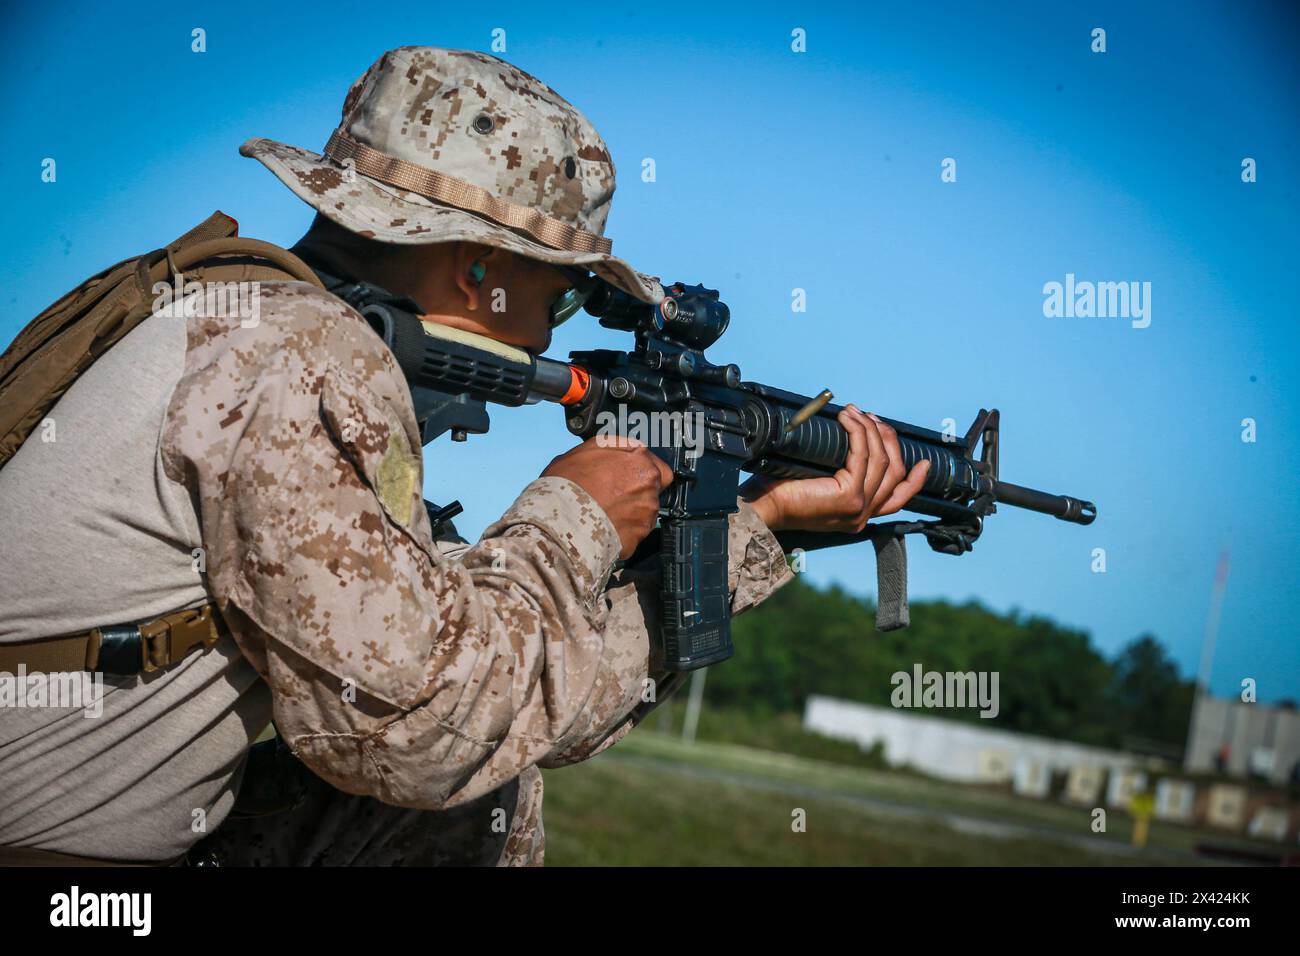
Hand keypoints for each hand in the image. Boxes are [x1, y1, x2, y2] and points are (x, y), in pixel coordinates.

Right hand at [541, 436, 673, 558]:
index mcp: (638, 459)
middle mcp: (649, 483)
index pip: (654, 463)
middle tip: (613, 495)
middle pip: (653, 487)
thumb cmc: (565, 486)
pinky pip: (634, 532)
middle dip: (637, 491)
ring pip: (645, 511)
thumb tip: (618, 451)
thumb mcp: (583, 451)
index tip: (626, 476)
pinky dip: (623, 531)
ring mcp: (646, 511)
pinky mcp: (640, 536)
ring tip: (604, 513)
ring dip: (631, 512)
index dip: (637, 470)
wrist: (559, 521)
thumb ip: (610, 450)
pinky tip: (604, 526)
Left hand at [739, 404, 929, 531]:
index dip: (915, 480)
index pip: (898, 499)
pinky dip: (858, 432)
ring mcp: (858, 507)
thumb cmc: (781, 493)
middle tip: (874, 419)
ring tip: (856, 413)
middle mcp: (862, 515)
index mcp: (858, 516)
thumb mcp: (820, 486)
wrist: (763, 509)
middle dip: (889, 440)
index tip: (923, 463)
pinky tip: (847, 419)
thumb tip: (853, 442)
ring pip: (882, 460)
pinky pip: (862, 455)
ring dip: (871, 430)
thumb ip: (842, 476)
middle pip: (894, 473)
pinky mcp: (848, 496)